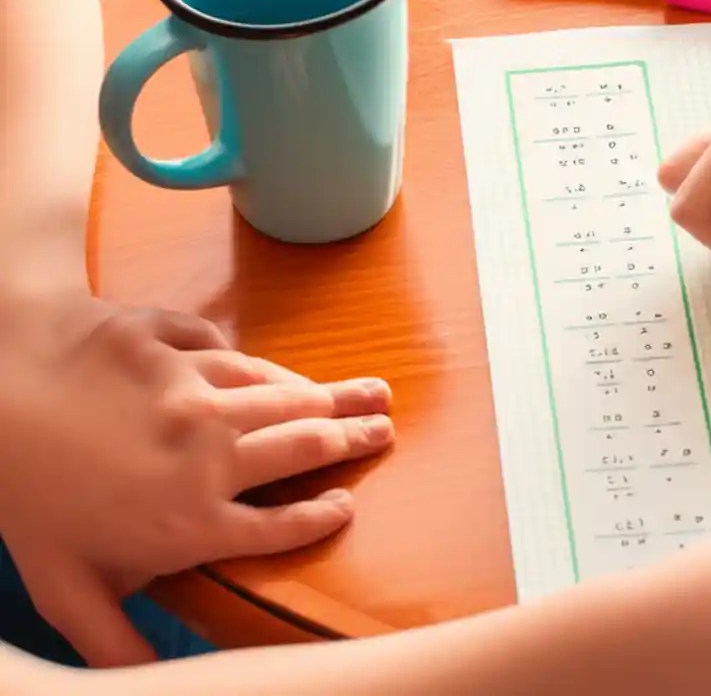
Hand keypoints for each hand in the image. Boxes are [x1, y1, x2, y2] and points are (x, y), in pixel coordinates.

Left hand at [0, 293, 394, 666]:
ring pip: (277, 394)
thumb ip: (118, 643)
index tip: (346, 505)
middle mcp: (211, 452)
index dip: (323, 514)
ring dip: (328, 395)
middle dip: (352, 439)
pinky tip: (259, 364)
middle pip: (302, 446)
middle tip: (383, 429)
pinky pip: (217, 346)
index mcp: (195, 517)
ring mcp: (193, 390)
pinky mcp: (168, 341)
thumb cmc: (24, 497)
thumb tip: (150, 686)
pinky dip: (240, 358)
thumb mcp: (66, 589)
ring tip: (369, 390)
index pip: (282, 522)